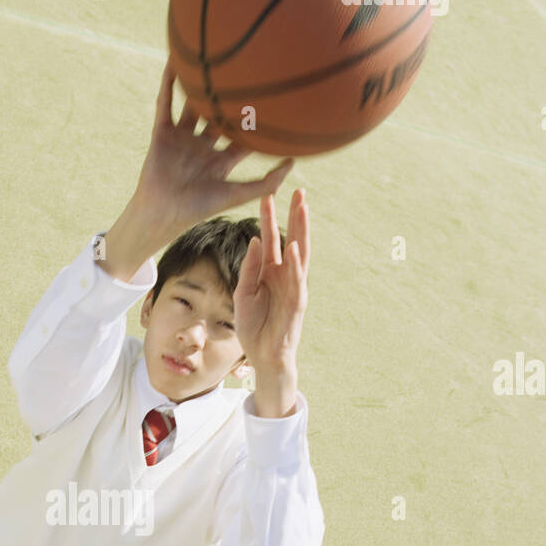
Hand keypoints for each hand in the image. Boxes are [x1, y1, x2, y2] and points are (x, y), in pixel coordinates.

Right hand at [132, 58, 294, 238]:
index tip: (273, 101)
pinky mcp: (163, 134)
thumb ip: (267, 181)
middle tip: (248, 71)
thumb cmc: (200, 207)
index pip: (242, 137)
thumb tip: (293, 161)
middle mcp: (202, 147)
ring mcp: (182, 139)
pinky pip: (165, 104)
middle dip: (232, 100)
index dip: (256, 121)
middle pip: (219, 117)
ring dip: (199, 86)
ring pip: (193, 106)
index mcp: (220, 161)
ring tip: (208, 59)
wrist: (164, 211)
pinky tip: (174, 64)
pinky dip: (168, 85)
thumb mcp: (238, 193)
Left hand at [234, 188, 309, 384]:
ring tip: (303, 207)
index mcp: (270, 271)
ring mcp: (294, 287)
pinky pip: (298, 280)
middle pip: (292, 238)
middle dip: (295, 215)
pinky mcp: (297, 302)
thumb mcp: (242, 294)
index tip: (267, 194)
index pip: (270, 238)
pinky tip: (296, 247)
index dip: (269, 217)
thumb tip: (255, 240)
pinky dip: (297, 263)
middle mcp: (285, 275)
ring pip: (301, 253)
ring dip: (302, 230)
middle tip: (298, 190)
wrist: (263, 355)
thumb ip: (248, 269)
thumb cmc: (253, 326)